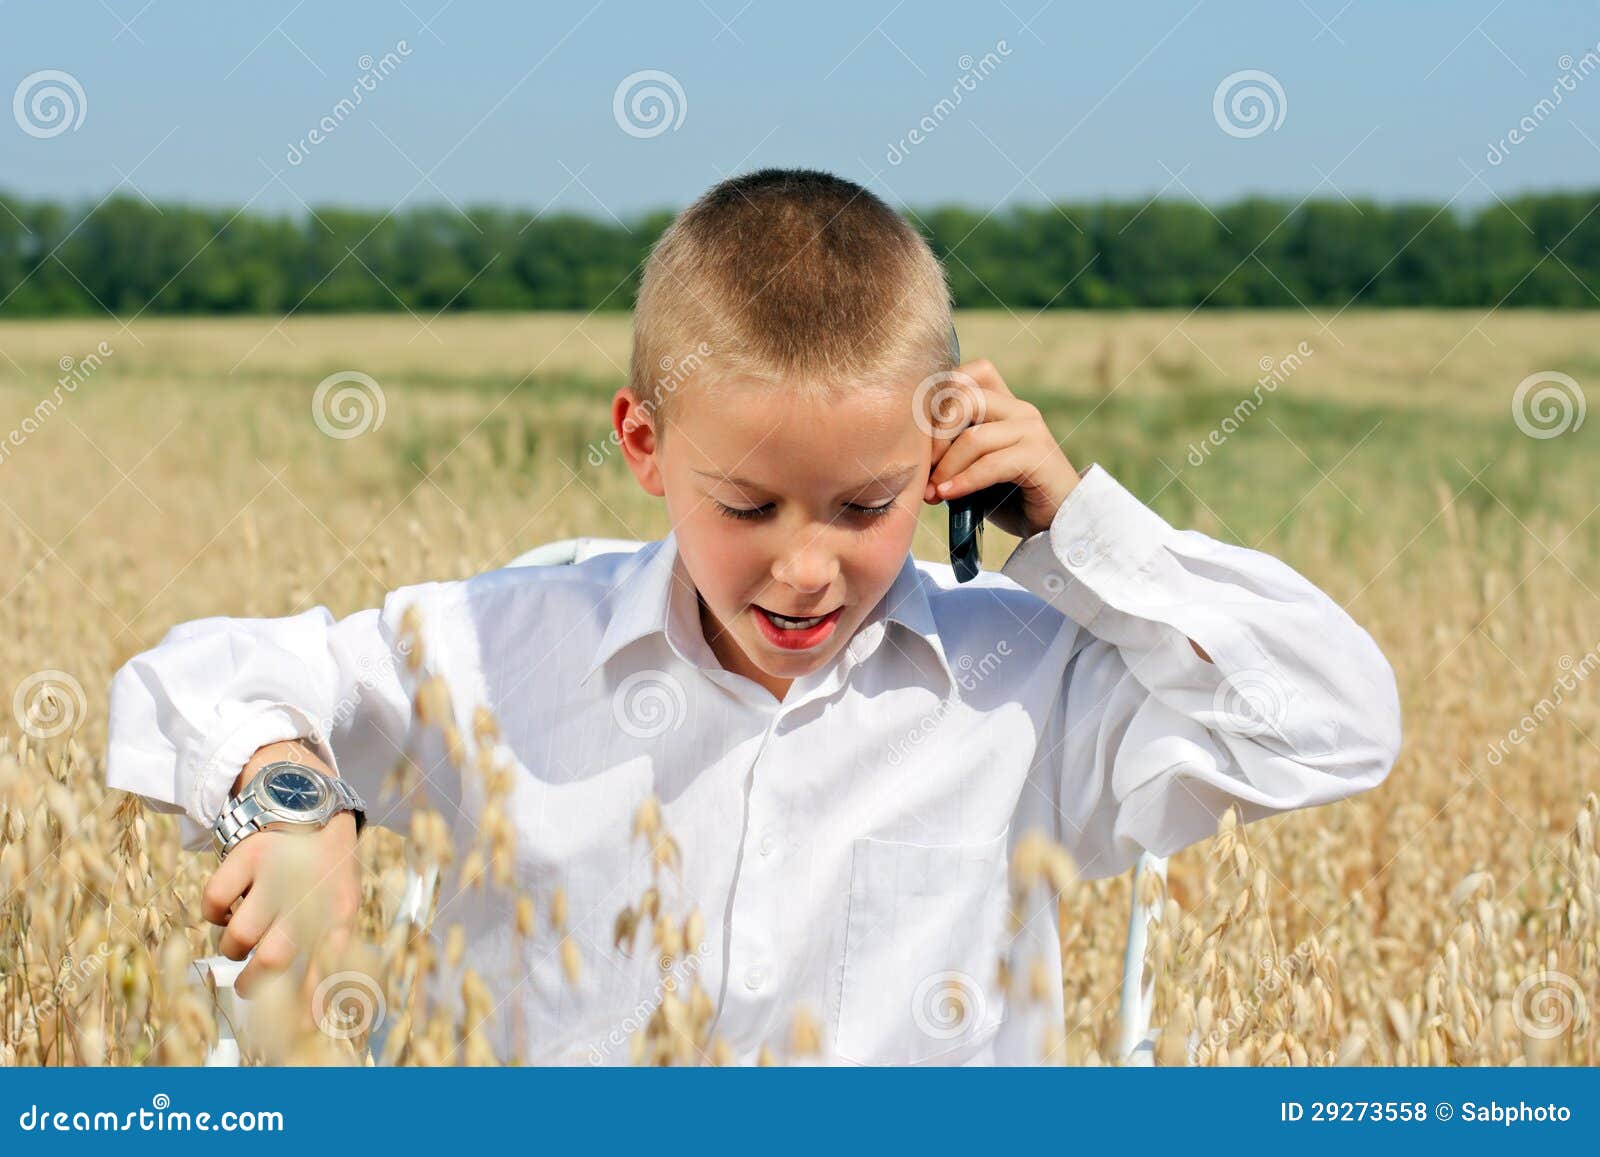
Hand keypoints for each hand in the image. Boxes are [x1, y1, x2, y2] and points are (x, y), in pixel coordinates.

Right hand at [202, 809, 361, 1001]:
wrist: (309, 803)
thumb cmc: (324, 869)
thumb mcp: (341, 903)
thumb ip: (329, 952)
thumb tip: (317, 1013)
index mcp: (341, 911)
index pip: (326, 967)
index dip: (309, 1003)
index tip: (296, 1030)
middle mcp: (308, 894)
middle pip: (271, 960)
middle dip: (252, 984)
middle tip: (247, 984)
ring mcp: (274, 874)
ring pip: (237, 937)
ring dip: (233, 947)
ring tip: (244, 934)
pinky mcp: (245, 855)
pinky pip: (213, 904)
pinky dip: (215, 912)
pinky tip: (231, 904)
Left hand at [922, 359, 1079, 538]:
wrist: (1054, 526)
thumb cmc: (1008, 497)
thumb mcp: (971, 468)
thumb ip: (950, 450)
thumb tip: (908, 450)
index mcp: (1003, 404)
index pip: (967, 373)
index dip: (938, 396)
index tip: (919, 437)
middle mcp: (1018, 409)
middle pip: (964, 397)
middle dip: (935, 435)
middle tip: (923, 468)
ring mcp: (1031, 430)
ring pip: (974, 436)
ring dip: (946, 467)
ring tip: (932, 492)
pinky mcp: (1038, 456)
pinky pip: (991, 463)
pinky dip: (964, 480)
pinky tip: (947, 495)